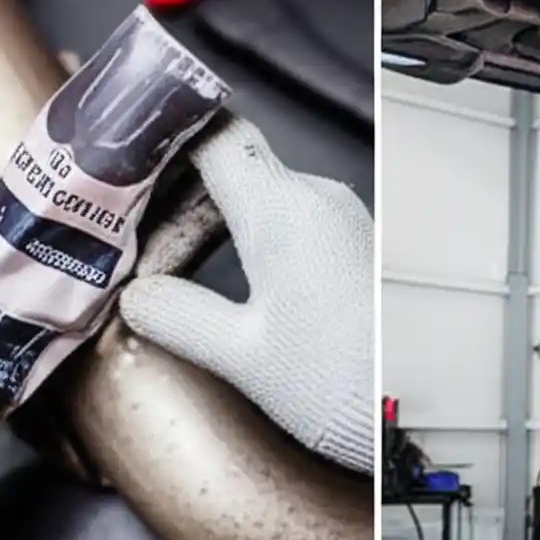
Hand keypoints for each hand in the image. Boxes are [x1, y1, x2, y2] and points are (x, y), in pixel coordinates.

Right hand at [120, 117, 372, 473]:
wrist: (416, 406)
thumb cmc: (345, 384)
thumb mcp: (238, 356)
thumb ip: (176, 314)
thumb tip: (139, 297)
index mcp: (283, 209)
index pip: (213, 133)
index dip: (163, 136)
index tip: (123, 156)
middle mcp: (317, 201)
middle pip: (230, 164)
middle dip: (176, 194)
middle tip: (130, 235)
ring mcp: (340, 220)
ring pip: (259, 195)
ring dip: (211, 222)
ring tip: (168, 268)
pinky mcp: (351, 246)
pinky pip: (288, 222)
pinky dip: (247, 241)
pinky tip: (224, 282)